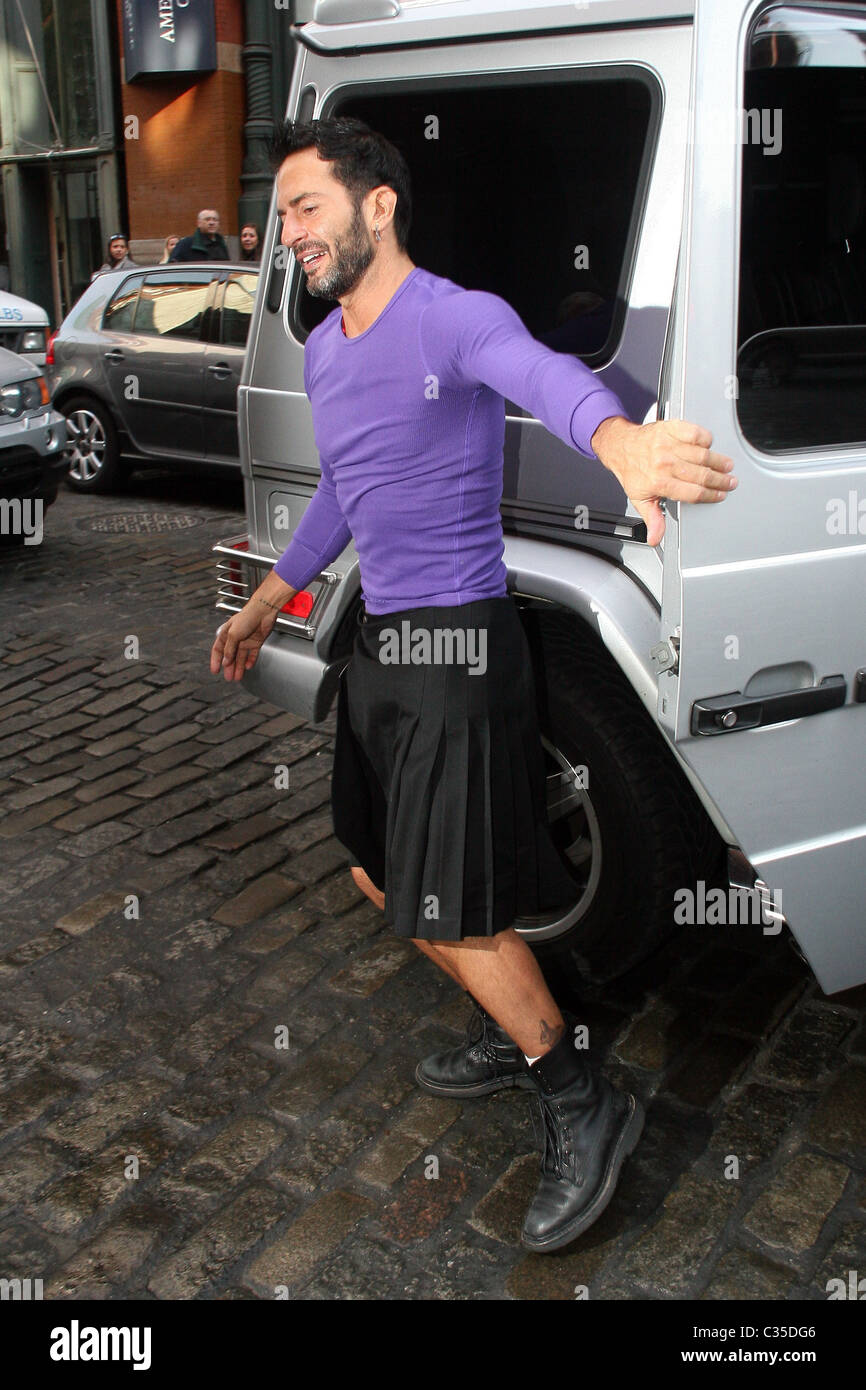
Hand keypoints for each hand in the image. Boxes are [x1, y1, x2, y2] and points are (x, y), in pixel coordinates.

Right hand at [209, 601, 277, 681]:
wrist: (264, 611)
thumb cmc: (247, 617)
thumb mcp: (233, 634)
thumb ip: (229, 649)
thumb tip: (225, 660)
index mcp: (226, 634)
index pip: (218, 650)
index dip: (215, 660)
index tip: (215, 671)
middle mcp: (235, 638)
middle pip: (230, 656)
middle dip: (229, 667)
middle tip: (228, 677)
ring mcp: (246, 640)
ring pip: (241, 657)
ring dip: (239, 667)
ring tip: (237, 677)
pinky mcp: (256, 642)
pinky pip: (252, 654)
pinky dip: (250, 661)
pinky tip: (248, 667)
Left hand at [590, 416, 736, 546]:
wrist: (620, 447)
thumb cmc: (632, 471)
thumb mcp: (640, 499)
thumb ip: (652, 518)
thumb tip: (656, 538)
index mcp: (659, 482)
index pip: (693, 493)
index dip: (710, 496)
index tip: (720, 495)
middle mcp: (664, 463)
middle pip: (701, 475)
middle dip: (720, 480)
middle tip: (730, 481)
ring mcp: (668, 445)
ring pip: (701, 454)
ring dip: (718, 461)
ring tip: (727, 465)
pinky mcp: (670, 429)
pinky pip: (694, 432)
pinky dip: (705, 438)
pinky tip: (709, 445)